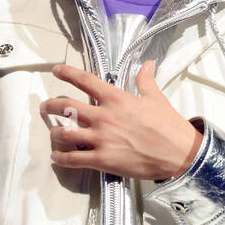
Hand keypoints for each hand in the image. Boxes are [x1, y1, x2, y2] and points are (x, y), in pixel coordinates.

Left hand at [41, 61, 202, 180]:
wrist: (179, 153)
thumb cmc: (168, 126)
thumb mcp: (156, 98)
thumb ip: (146, 80)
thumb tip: (147, 64)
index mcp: (116, 99)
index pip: (85, 80)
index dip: (67, 73)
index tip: (56, 70)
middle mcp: (104, 117)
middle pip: (66, 106)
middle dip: (51, 105)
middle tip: (46, 106)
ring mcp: (101, 139)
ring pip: (64, 133)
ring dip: (55, 132)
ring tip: (54, 132)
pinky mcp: (102, 160)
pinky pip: (73, 159)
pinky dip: (61, 158)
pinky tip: (57, 156)